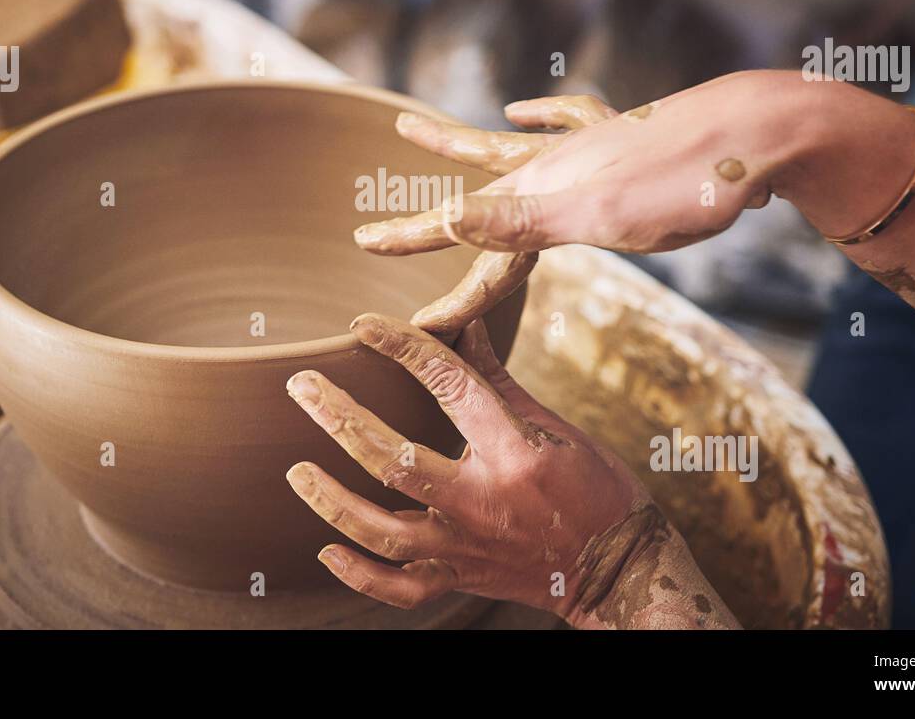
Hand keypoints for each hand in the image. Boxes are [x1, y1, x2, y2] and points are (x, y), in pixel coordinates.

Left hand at [285, 312, 737, 628]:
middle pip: (391, 459)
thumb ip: (498, 381)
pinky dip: (358, 574)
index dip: (401, 348)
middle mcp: (481, 501)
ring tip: (294, 470)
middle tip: (300, 386)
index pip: (446, 385)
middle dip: (338, 418)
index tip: (363, 325)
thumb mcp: (557, 426)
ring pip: (380, 530)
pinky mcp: (460, 579)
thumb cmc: (597, 490)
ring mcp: (465, 547)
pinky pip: (398, 588)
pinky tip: (325, 552)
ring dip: (330, 500)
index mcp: (513, 452)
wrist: (620, 573)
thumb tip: (465, 326)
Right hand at [357, 74, 914, 331]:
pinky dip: (539, 113)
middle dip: (423, 217)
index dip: (414, 247)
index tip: (371, 265)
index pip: (462, 228)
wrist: (766, 129)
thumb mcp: (604, 217)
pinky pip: (568, 118)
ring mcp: (590, 145)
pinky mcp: (626, 136)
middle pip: (472, 190)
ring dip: (458, 145)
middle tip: (369, 227)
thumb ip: (522, 222)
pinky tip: (527, 104)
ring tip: (415, 129)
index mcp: (544, 189)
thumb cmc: (689, 183)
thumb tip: (445, 217)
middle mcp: (555, 162)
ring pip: (509, 145)